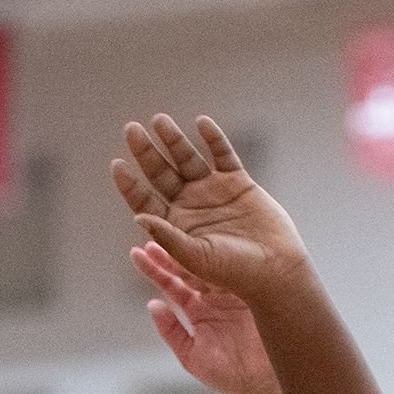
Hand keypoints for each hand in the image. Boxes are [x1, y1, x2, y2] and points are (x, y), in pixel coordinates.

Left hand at [112, 115, 307, 302]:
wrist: (275, 269)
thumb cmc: (233, 272)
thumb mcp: (195, 258)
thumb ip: (168, 237)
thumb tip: (138, 217)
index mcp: (175, 225)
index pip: (145, 200)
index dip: (129, 184)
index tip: (117, 165)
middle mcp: (191, 205)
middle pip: (161, 173)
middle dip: (146, 152)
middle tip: (131, 130)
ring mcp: (214, 191)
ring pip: (188, 159)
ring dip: (174, 140)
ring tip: (159, 120)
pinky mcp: (239, 182)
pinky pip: (224, 155)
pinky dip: (214, 139)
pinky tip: (202, 123)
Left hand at [131, 242, 278, 393]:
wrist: (268, 380)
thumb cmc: (231, 375)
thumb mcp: (193, 356)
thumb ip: (171, 332)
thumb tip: (153, 304)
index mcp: (199, 311)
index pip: (172, 285)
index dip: (155, 270)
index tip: (136, 254)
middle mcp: (214, 297)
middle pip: (188, 269)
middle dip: (170, 253)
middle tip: (151, 237)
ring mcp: (234, 290)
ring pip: (208, 264)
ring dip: (191, 250)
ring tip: (171, 235)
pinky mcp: (252, 289)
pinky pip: (231, 270)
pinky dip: (217, 258)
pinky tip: (202, 244)